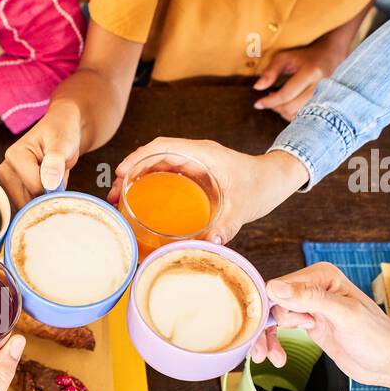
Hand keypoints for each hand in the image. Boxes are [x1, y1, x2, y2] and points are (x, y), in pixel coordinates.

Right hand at [0, 101, 82, 208]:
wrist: (60, 131)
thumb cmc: (61, 133)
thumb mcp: (63, 143)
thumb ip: (55, 161)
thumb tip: (49, 182)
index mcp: (15, 156)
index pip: (35, 188)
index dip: (53, 187)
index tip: (60, 172)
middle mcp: (6, 169)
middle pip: (28, 200)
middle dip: (47, 195)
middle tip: (56, 175)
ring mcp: (8, 181)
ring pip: (28, 206)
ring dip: (45, 197)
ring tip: (51, 177)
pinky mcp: (13, 188)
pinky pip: (29, 205)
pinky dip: (42, 199)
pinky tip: (47, 184)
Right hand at [114, 139, 307, 243]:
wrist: (275, 179)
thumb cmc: (262, 185)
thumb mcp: (244, 207)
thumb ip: (228, 225)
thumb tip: (210, 243)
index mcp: (204, 153)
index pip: (163, 147)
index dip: (139, 158)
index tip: (121, 173)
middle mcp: (196, 153)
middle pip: (153, 154)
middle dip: (130, 170)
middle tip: (114, 195)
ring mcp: (194, 161)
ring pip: (157, 162)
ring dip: (136, 176)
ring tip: (120, 198)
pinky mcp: (195, 171)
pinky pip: (166, 170)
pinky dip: (149, 181)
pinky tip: (140, 199)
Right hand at [248, 261, 389, 385]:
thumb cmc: (377, 337)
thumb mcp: (343, 315)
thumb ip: (310, 299)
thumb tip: (275, 287)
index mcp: (321, 276)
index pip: (279, 286)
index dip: (269, 309)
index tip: (266, 330)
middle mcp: (313, 287)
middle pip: (271, 302)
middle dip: (264, 328)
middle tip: (261, 352)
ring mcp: (310, 306)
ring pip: (272, 317)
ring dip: (266, 338)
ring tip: (265, 357)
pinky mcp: (309, 324)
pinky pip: (280, 330)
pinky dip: (274, 343)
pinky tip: (277, 358)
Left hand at [252, 32, 350, 119]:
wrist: (330, 57)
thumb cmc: (304, 57)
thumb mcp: (285, 58)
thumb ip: (270, 71)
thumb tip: (257, 88)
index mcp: (312, 72)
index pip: (286, 95)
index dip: (269, 101)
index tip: (257, 104)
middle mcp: (321, 87)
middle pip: (291, 108)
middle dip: (276, 106)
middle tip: (270, 97)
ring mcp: (326, 98)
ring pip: (297, 115)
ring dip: (283, 111)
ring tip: (279, 98)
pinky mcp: (326, 106)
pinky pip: (305, 117)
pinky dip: (292, 113)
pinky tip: (288, 103)